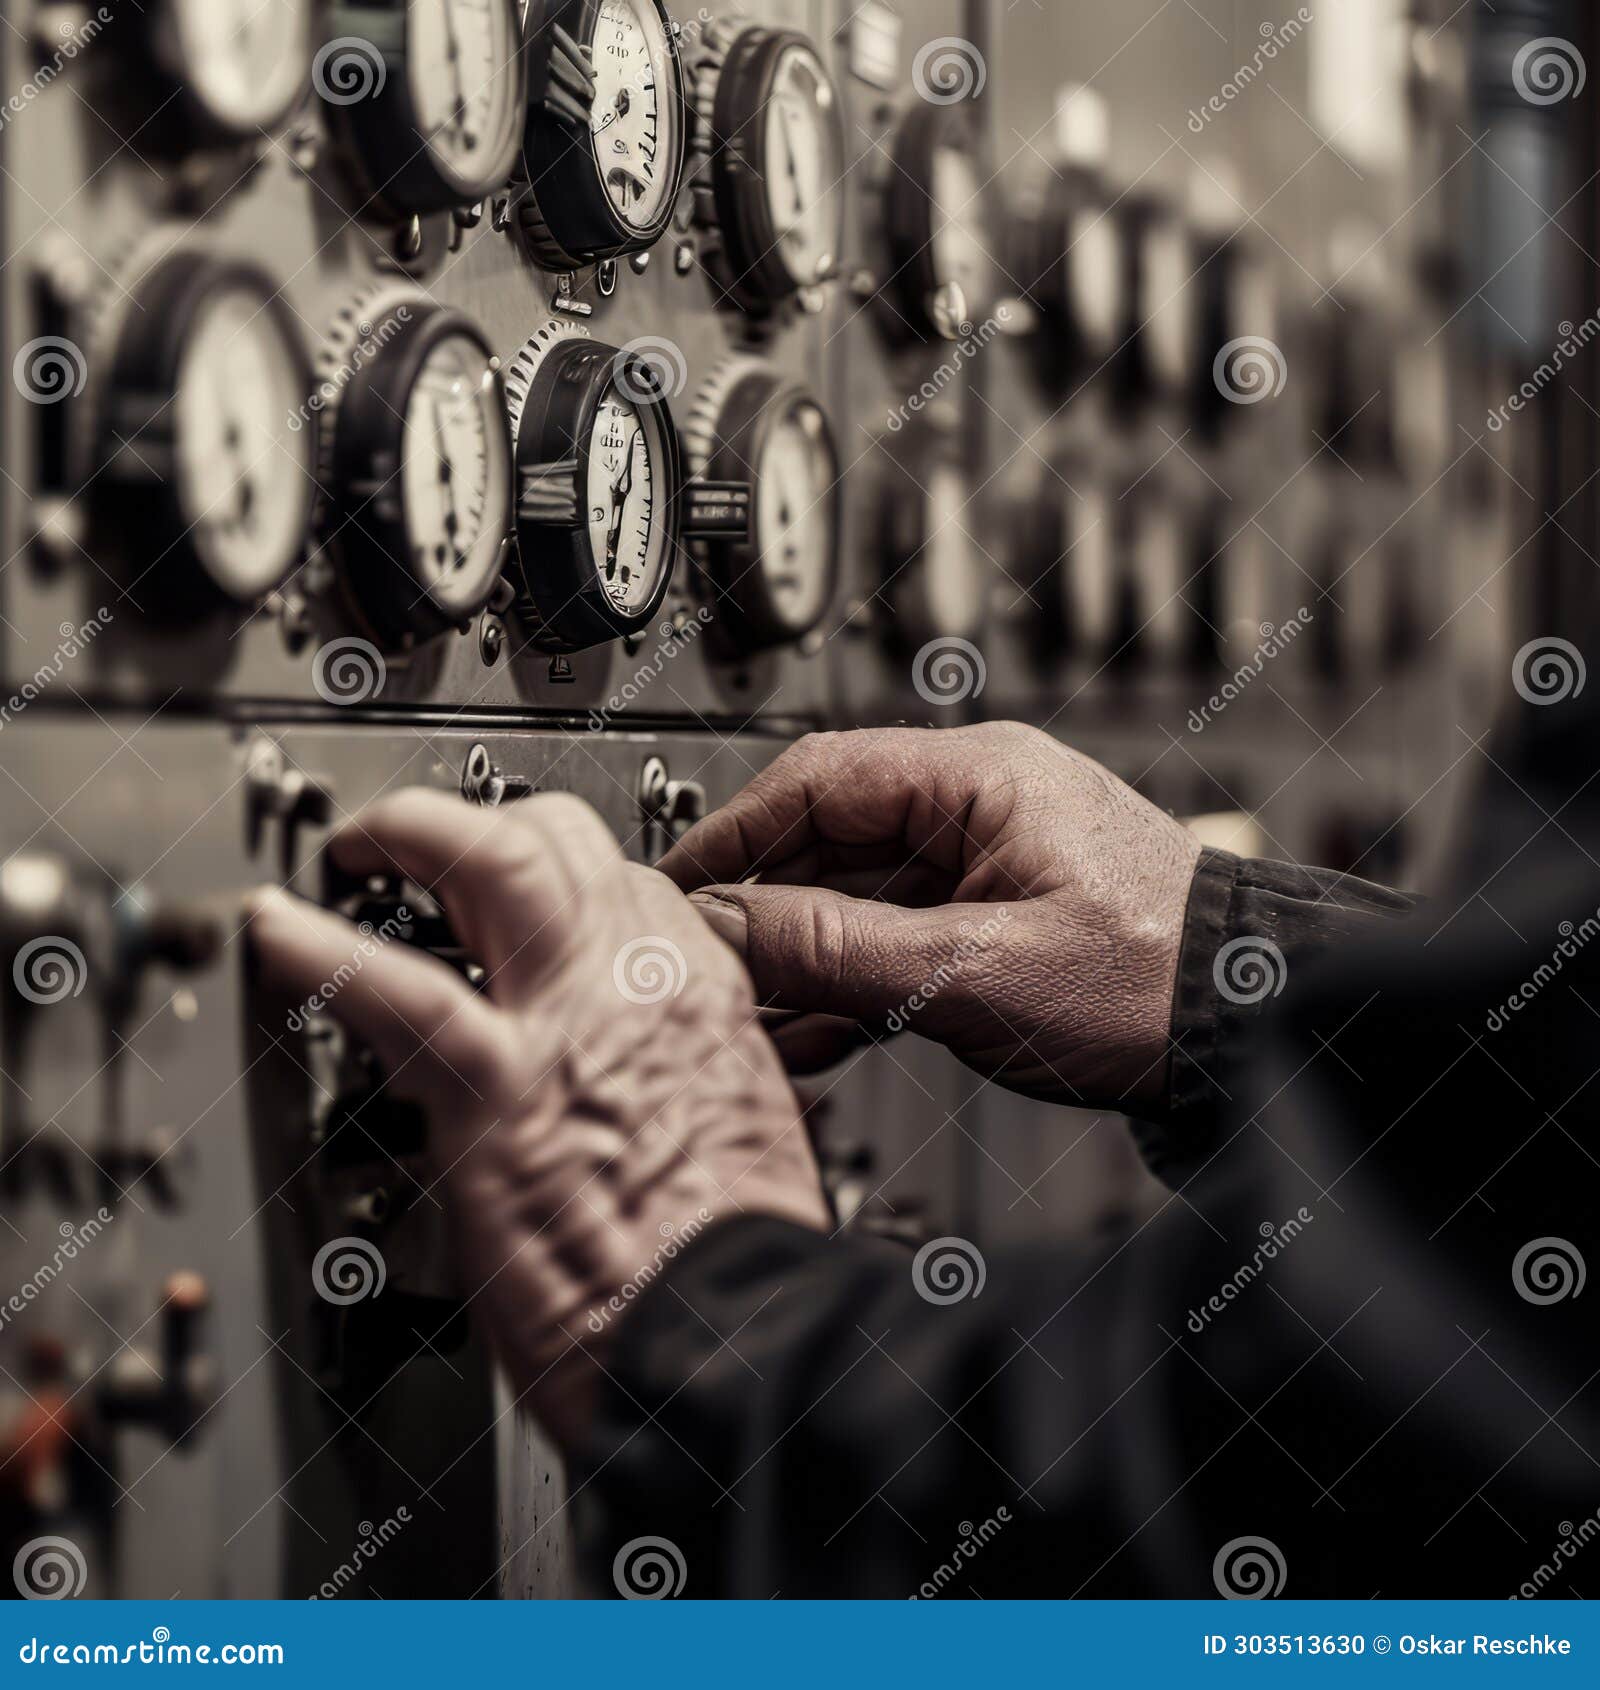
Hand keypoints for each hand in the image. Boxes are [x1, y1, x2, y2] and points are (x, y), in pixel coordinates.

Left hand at [248, 791, 826, 1442]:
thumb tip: (645, 1091)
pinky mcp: (496, 1088)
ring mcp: (569, 1020)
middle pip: (564, 843)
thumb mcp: (743, 1130)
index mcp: (702, 1000)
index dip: (568, 884)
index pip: (631, 887)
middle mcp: (641, 981)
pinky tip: (277, 933)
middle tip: (433, 844)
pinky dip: (321, 953)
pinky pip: (395, 990)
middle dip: (491, 825)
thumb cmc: (741, 1260)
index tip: (532, 900)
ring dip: (412, 835)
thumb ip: (685, 1084)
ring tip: (359, 844)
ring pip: (492, 863)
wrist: (737, 1330)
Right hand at [659, 723, 1201, 1112]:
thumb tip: (729, 926)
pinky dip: (853, 982)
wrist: (1254, 1032)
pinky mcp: (996, 918)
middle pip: (828, 840)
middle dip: (763, 910)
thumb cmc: (1157, 983)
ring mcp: (987, 862)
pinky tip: (813, 1034)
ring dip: (804, 959)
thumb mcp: (975, 971)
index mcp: (980, 778)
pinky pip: (897, 937)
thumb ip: (839, 949)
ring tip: (752, 1016)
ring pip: (858, 898)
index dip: (732, 834)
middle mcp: (979, 805)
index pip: (816, 778)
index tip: (676, 887)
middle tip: (705, 965)